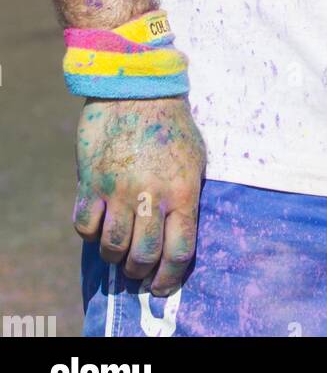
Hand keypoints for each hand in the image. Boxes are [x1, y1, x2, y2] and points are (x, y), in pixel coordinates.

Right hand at [74, 95, 205, 295]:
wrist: (136, 86)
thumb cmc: (171, 122)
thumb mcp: (194, 157)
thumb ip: (186, 196)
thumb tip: (178, 232)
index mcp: (183, 192)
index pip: (179, 251)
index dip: (170, 277)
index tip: (163, 287)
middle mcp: (150, 196)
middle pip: (143, 255)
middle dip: (141, 271)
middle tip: (138, 270)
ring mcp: (118, 190)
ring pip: (112, 247)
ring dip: (115, 256)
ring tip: (119, 250)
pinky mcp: (91, 181)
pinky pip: (84, 226)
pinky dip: (90, 234)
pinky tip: (98, 225)